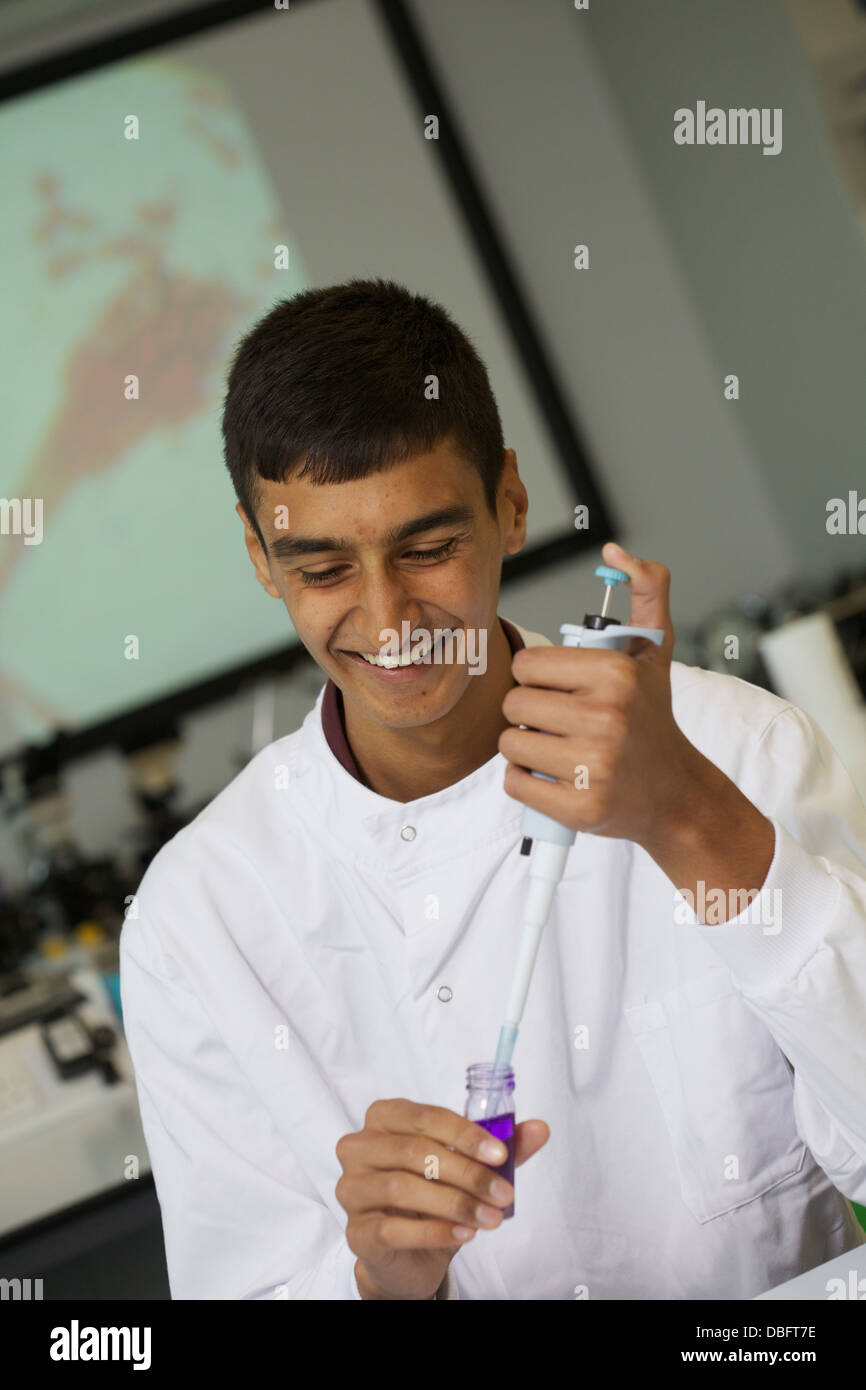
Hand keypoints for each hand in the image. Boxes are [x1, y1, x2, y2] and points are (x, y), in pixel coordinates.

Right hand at [336, 1098, 548, 1299]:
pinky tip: (464, 1235)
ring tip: (490, 1218)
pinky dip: (434, 1232)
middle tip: (504, 1194)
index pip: (425, 1117)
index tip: (501, 1154)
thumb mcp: (470, 1168)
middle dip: (467, 1173)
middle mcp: (359, 1147)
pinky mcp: (355, 1231)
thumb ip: (502, 1147)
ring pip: (402, 1188)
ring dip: (454, 1203)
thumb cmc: (433, 1197)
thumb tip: (541, 1128)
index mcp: (384, 1118)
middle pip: (414, 1152)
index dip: (466, 1134)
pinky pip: (392, 1228)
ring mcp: (351, 1189)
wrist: (409, 1254)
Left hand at [498, 542, 697, 847]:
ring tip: (561, 749)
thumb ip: (645, 589)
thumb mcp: (655, 650)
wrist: (676, 793)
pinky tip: (557, 777)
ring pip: (509, 744)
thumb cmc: (653, 718)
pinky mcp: (579, 807)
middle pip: (514, 705)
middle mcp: (606, 717)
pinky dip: (527, 782)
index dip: (537, 678)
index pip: (526, 665)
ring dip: (526, 748)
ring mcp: (592, 766)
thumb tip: (614, 550)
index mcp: (616, 674)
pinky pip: (514, 783)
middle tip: (564, 723)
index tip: (562, 689)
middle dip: (531, 713)